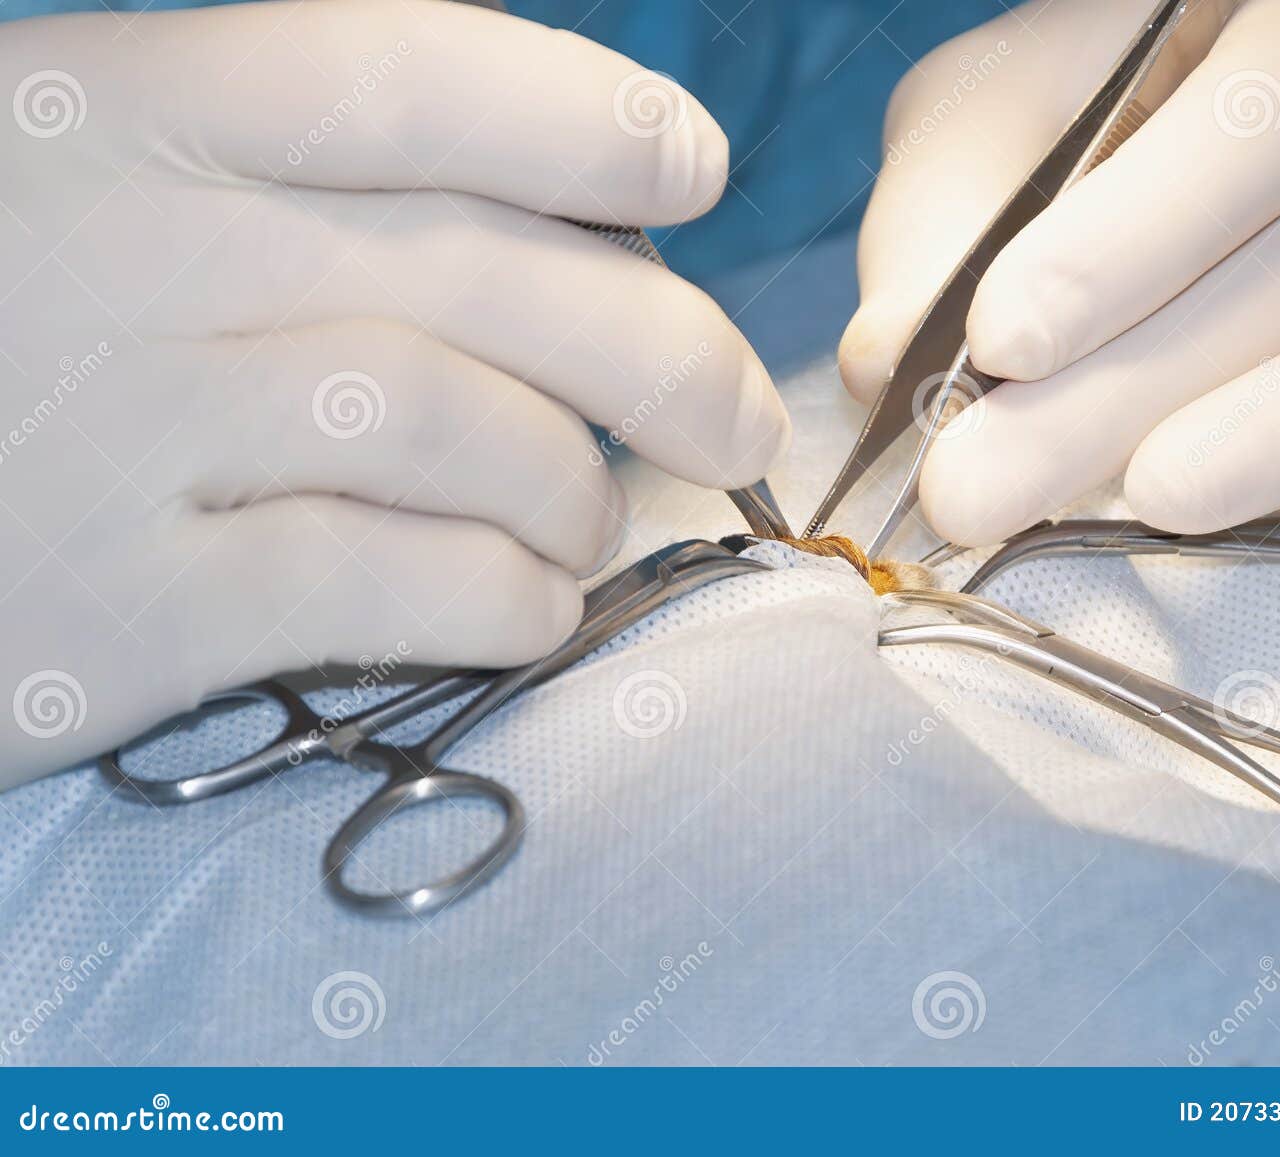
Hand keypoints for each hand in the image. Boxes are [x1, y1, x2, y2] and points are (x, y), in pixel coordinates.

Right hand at [0, 0, 787, 785]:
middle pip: (477, 272)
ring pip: (454, 429)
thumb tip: (574, 215)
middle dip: (660, 346)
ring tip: (592, 521)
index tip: (693, 168)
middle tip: (735, 414)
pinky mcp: (123, 615)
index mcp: (117, 108)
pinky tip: (528, 604)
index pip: (402, 69)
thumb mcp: (98, 180)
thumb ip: (293, 162)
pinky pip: (385, 585)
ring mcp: (124, 437)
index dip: (583, 114)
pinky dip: (501, 597)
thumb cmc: (1, 331)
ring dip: (573, 487)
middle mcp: (126, 253)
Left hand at [842, 0, 1279, 545]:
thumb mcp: (991, 127)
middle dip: (1138, 386)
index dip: (1133, 239)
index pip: (1263, 112)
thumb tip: (889, 364)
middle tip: (992, 486)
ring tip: (1159, 498)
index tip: (1004, 341)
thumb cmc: (1086, 122)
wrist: (1195, 140)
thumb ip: (942, 222)